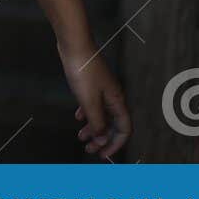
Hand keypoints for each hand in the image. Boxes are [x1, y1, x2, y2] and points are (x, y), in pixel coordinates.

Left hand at [59, 42, 131, 158]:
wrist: (74, 45)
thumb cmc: (83, 70)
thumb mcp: (89, 100)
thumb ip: (96, 121)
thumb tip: (101, 137)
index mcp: (117, 101)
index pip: (123, 129)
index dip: (115, 144)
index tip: (103, 153)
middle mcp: (113, 97)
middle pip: (113, 124)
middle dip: (102, 139)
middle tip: (89, 149)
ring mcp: (102, 90)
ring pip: (101, 115)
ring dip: (93, 128)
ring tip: (81, 137)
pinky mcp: (91, 83)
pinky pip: (93, 104)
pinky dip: (87, 114)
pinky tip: (78, 118)